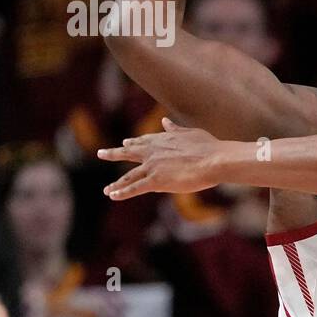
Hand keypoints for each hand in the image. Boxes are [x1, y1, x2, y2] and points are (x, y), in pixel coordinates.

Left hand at [97, 118, 222, 199]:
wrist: (214, 160)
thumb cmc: (209, 147)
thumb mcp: (191, 133)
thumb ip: (175, 129)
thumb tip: (165, 121)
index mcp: (163, 139)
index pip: (144, 141)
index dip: (134, 143)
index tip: (126, 143)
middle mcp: (153, 152)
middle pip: (128, 153)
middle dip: (114, 154)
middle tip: (101, 153)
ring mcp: (152, 166)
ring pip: (129, 176)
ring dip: (117, 183)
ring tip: (107, 189)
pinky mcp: (156, 181)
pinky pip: (135, 188)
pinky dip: (123, 192)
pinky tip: (113, 195)